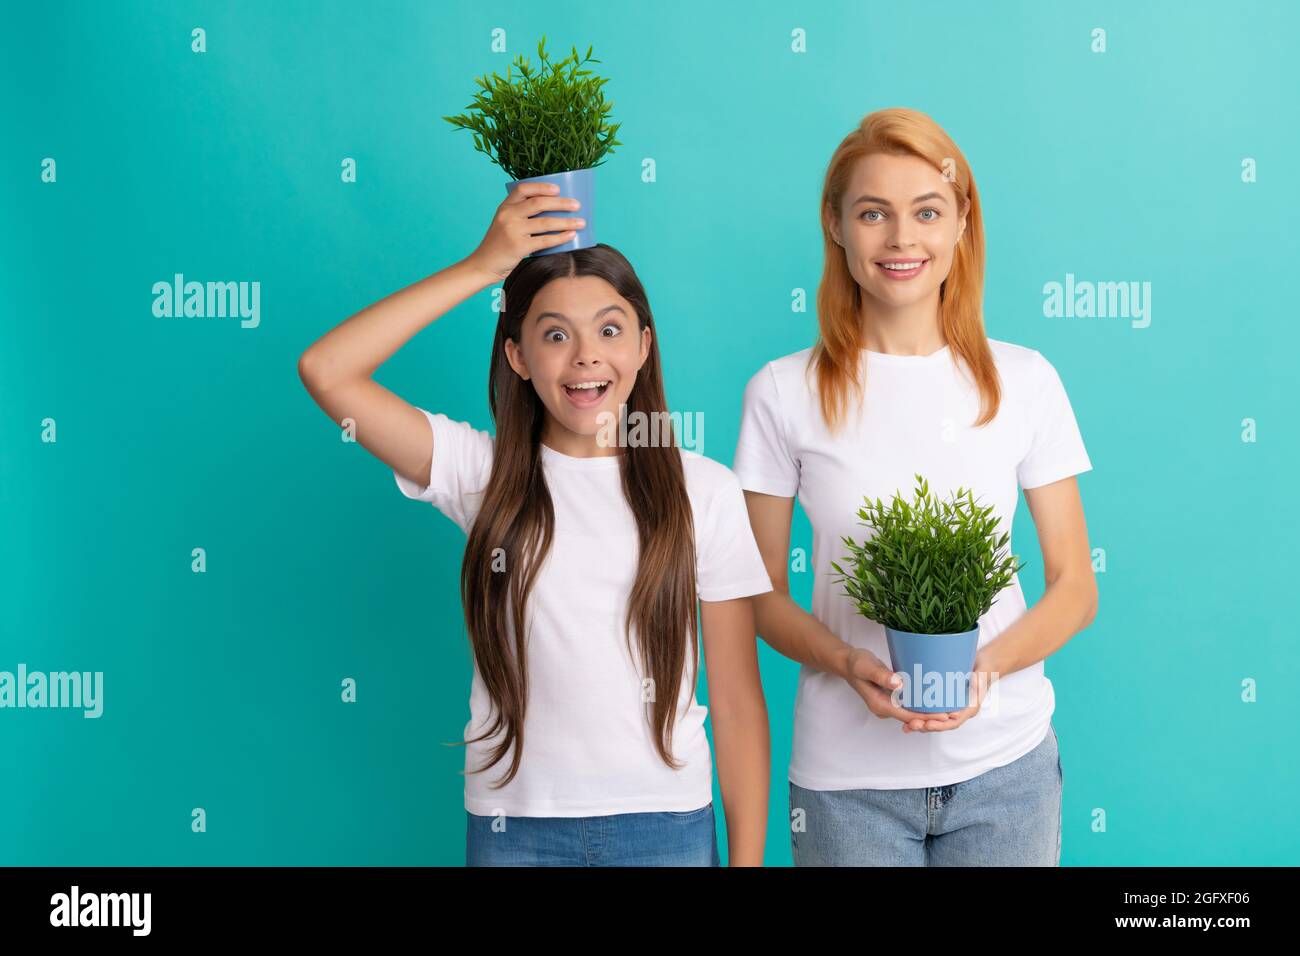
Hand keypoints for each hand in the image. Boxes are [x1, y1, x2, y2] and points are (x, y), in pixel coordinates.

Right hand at [463, 182, 585, 281]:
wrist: (483, 265)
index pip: (523, 189)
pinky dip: (560, 237)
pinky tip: (571, 235)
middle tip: (577, 205)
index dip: (542, 187)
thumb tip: (555, 212)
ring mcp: (512, 230)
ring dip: (566, 222)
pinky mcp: (518, 246)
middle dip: (561, 203)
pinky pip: (545, 240)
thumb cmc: (499, 245)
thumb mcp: (504, 224)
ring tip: (581, 222)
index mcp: (505, 207)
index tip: (558, 189)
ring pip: (545, 222)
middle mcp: (508, 215)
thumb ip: (521, 216)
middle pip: (538, 203)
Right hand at [840, 645, 955, 730]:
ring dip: (928, 713)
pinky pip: (909, 705)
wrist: (847, 662)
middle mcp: (885, 708)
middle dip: (932, 718)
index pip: (908, 715)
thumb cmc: (856, 663)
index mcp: (880, 704)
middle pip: (912, 718)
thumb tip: (899, 684)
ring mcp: (888, 705)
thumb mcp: (866, 667)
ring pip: (911, 713)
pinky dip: (922, 705)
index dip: (927, 717)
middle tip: (954, 715)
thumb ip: (881, 675)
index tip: (944, 716)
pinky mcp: (891, 698)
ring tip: (949, 710)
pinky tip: (935, 701)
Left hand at [899, 649, 997, 733]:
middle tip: (912, 725)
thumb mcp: (983, 673)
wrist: (983, 664)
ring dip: (921, 725)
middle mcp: (959, 711)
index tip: (928, 724)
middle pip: (942, 724)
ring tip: (906, 727)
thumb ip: (979, 679)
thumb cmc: (984, 670)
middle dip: (926, 726)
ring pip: (935, 721)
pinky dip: (919, 716)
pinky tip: (906, 719)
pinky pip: (931, 712)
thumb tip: (976, 680)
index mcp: (969, 709)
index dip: (941, 725)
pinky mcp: (943, 702)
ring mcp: (950, 708)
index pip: (954, 722)